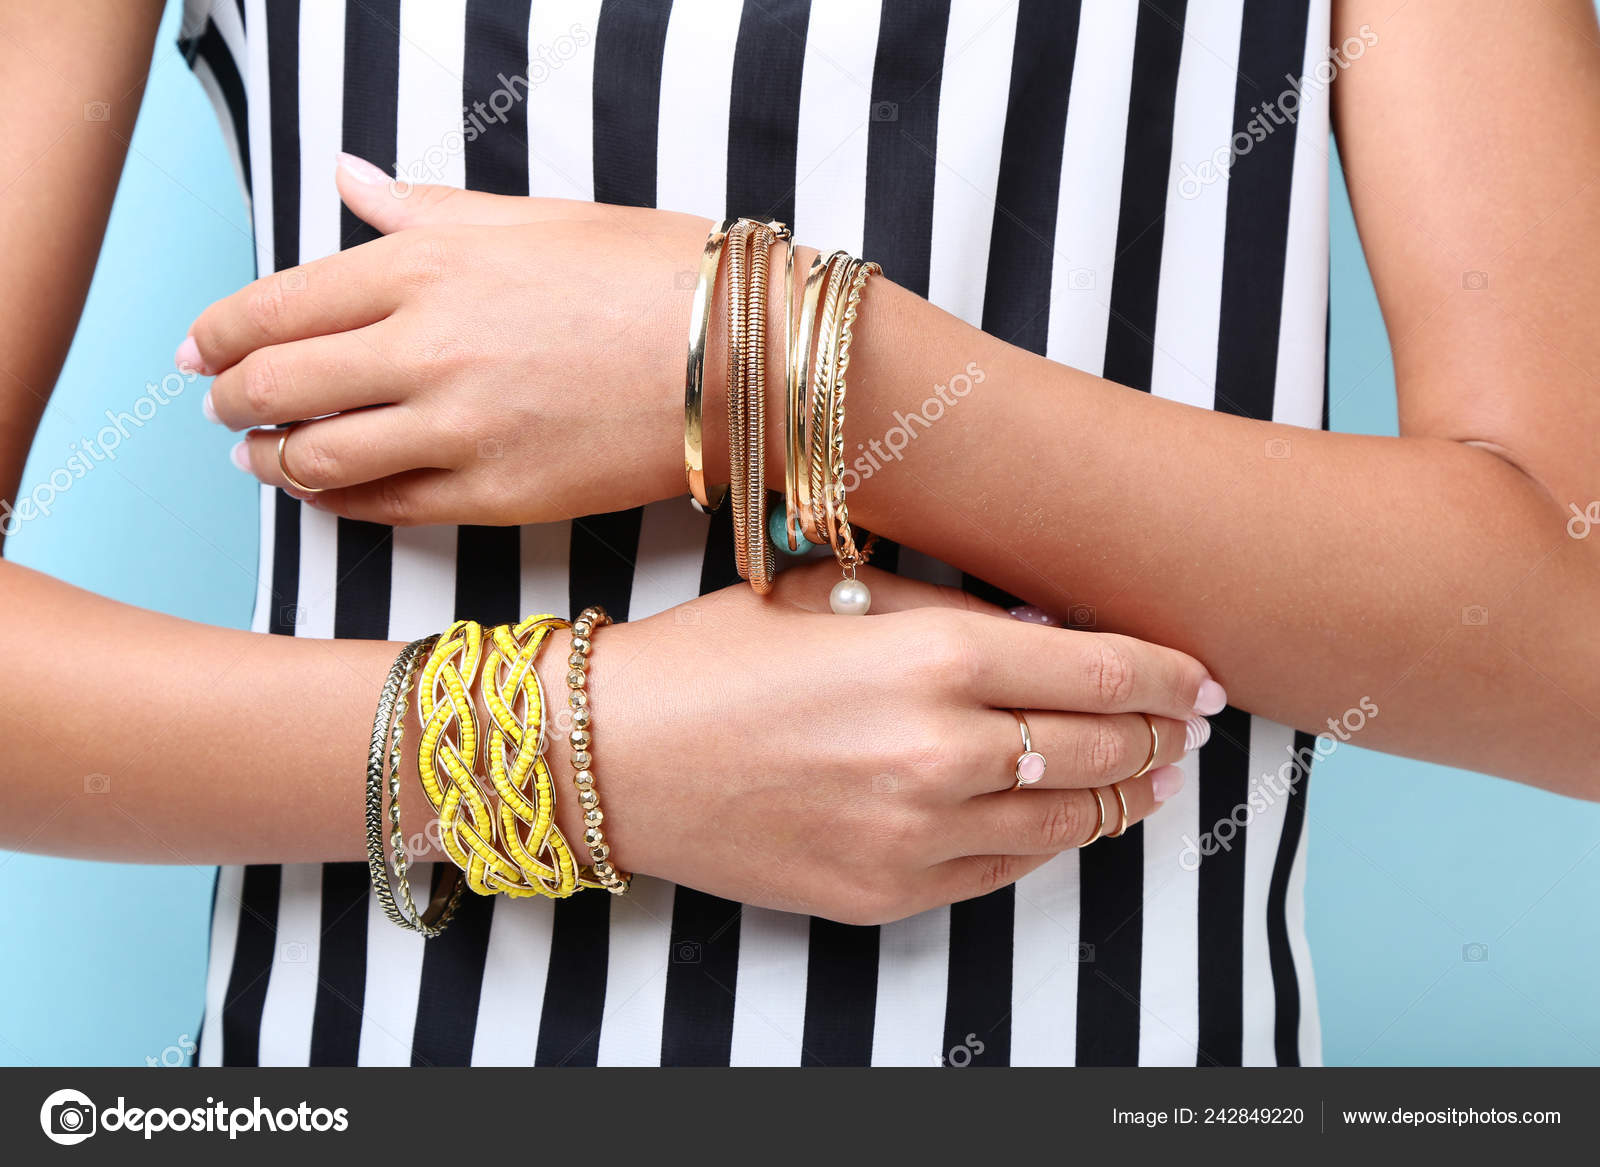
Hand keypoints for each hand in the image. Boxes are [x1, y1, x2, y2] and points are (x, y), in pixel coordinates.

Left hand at [184, 155, 719, 523]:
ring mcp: (460, 431)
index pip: (277, 305)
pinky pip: (388, 508)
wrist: (747, 358)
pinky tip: (332, 494)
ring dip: (274, 462)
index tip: (200, 352)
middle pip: (278, 387)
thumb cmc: (652, 273)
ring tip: (267, 459)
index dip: (220, 334)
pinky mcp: (499, 498)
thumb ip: (424, 207)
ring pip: (319, 460)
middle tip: (225, 408)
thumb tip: (347, 178)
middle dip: (233, 401)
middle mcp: (428, 349)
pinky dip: (342, 504)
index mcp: (427, 265)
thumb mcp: (533, 218)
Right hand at [543, 562, 1219, 924]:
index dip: (1168, 674)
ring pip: (1069, 824)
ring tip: (1151, 778)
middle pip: (1104, 749)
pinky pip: (1004, 871)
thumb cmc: (718, 656)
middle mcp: (939, 754)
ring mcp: (918, 838)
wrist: (621, 757)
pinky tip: (1063, 818)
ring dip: (1124, 796)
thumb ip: (954, 611)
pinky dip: (1047, 841)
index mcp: (931, 657)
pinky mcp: (892, 894)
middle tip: (1189, 724)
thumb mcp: (840, 596)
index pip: (1101, 668)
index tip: (1201, 676)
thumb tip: (1047, 634)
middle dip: (1162, 734)